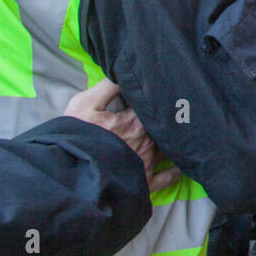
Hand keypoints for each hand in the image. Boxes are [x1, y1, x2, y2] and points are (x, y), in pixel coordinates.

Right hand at [63, 80, 179, 192]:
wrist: (70, 174)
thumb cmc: (75, 136)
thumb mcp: (84, 104)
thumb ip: (107, 86)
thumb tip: (124, 73)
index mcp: (134, 121)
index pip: (153, 106)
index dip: (157, 100)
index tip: (165, 93)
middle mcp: (147, 141)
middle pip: (164, 127)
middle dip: (170, 120)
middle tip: (180, 112)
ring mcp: (146, 163)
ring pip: (169, 149)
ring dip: (175, 141)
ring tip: (185, 134)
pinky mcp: (144, 183)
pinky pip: (166, 178)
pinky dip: (176, 172)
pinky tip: (183, 166)